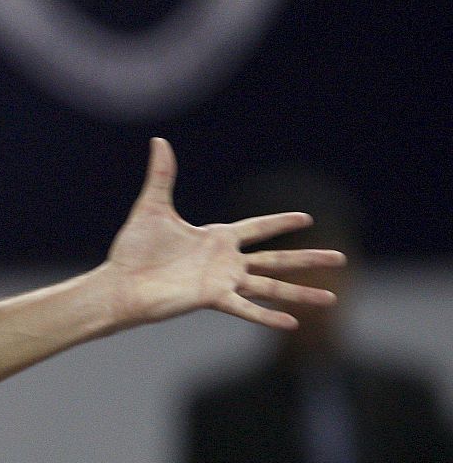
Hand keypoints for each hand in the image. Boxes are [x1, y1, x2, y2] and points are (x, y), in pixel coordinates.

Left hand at [102, 138, 343, 329]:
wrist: (120, 282)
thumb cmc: (134, 249)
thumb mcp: (152, 207)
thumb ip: (162, 175)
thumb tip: (159, 140)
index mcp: (215, 238)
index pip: (257, 228)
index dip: (281, 222)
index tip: (307, 218)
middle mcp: (225, 261)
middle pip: (276, 259)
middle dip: (309, 258)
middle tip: (342, 258)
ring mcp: (222, 281)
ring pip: (271, 286)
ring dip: (301, 293)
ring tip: (332, 298)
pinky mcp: (212, 298)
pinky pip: (246, 307)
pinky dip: (267, 315)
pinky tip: (292, 322)